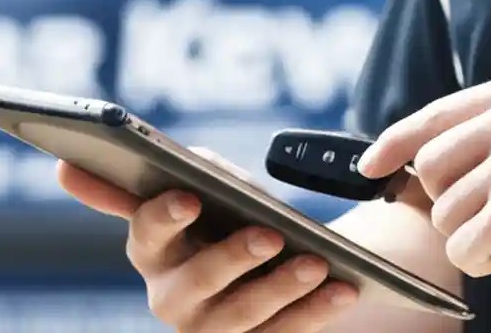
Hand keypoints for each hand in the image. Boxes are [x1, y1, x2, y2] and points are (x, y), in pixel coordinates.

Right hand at [57, 152, 358, 331]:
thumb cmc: (233, 219)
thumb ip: (211, 176)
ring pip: (243, 313)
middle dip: (234, 257)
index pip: (149, 232)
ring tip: (317, 264)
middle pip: (198, 279)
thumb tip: (213, 173)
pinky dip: (315, 310)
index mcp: (155, 250)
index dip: (165, 216)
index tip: (191, 198)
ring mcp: (207, 327)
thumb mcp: (221, 194)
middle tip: (271, 236)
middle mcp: (172, 295)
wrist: (268, 263)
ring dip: (282, 287)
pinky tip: (342, 290)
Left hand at [358, 67, 490, 302]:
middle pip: (430, 168)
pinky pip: (463, 250)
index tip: (371, 165)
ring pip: (443, 214)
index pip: (434, 115)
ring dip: (477, 233)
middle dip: (452, 199)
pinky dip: (488, 261)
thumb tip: (409, 165)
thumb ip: (489, 136)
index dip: (394, 143)